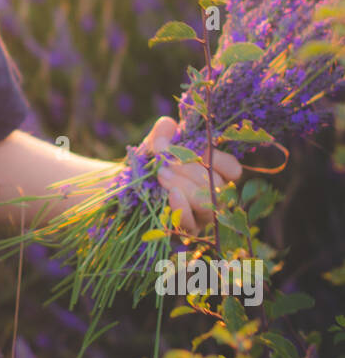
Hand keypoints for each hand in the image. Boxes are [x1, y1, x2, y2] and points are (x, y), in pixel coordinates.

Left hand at [140, 116, 241, 235]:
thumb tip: (169, 125)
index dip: (220, 160)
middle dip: (191, 171)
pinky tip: (172, 193)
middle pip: (218, 186)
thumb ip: (163, 133)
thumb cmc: (148, 166)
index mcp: (211, 174)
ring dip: (185, 186)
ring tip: (162, 175)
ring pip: (207, 205)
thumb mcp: (154, 146)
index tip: (200, 150)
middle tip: (166, 163)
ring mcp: (199, 217)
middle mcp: (211, 197)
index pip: (232, 170)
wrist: (124, 190)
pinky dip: (182, 207)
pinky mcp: (184, 232)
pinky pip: (191, 224)